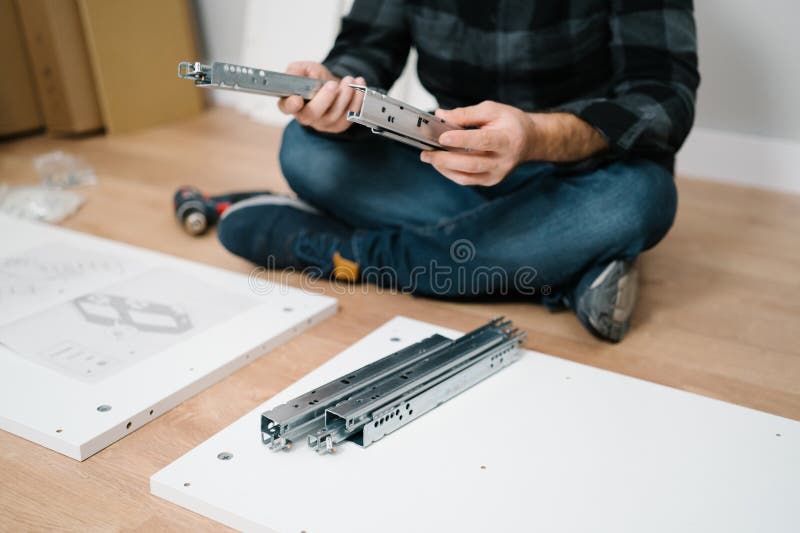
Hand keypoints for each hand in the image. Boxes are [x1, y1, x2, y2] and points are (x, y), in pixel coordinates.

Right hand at [277, 61, 364, 133]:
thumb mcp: (305, 69)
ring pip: (333, 115)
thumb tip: (294, 75)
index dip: (291, 105)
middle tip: (333, 84)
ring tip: (349, 80)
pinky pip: (349, 117)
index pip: (286, 107)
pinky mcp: (339, 126)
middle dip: (324, 98)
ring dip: (344, 96)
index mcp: (292, 102)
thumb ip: (296, 70)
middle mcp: (306, 116)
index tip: (297, 99)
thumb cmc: (316, 78)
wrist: (334, 84)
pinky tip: (359, 86)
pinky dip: (356, 101)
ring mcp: (323, 124)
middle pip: (312, 114)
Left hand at [420, 101, 534, 185]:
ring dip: (444, 168)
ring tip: (428, 157)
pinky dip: (450, 172)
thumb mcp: (492, 110)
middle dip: (445, 159)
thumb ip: (466, 114)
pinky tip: (439, 163)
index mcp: (507, 139)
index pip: (483, 141)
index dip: (462, 140)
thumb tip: (440, 115)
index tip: (442, 137)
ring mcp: (497, 174)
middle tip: (426, 153)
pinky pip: (466, 180)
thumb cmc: (510, 123)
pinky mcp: (490, 181)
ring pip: (466, 176)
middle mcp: (503, 160)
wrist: (529, 141)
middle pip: (471, 164)